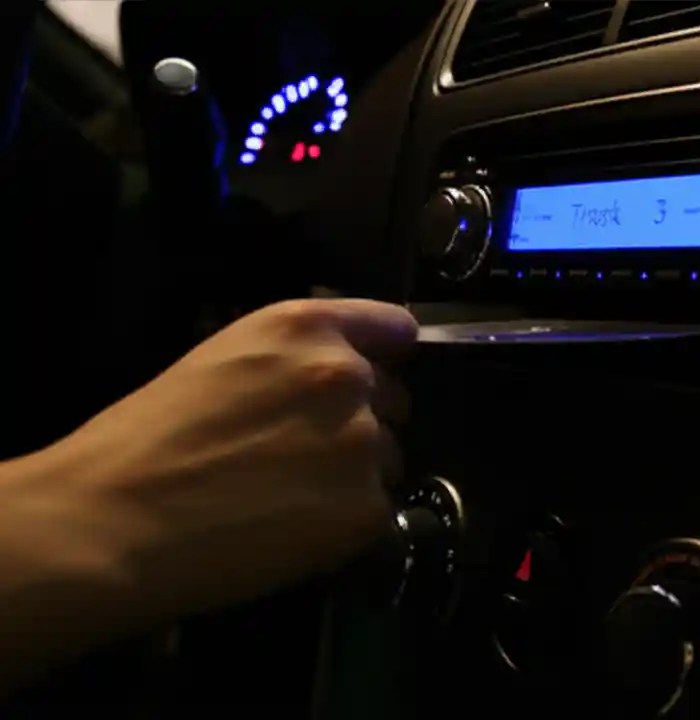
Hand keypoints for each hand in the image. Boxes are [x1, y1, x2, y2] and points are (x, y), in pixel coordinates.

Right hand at [47, 298, 417, 618]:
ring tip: (289, 497)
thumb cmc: (146, 440)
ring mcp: (363, 444)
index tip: (374, 376)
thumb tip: (336, 377)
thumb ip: (293, 360)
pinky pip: (378, 512)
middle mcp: (347, 376)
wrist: (112, 521)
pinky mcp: (367, 509)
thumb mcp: (225, 360)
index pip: (395, 328)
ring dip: (357, 475)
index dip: (384, 356)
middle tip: (301, 454)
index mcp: (307, 327)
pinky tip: (293, 531)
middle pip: (395, 399)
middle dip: (362, 421)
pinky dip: (347, 525)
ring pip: (390, 458)